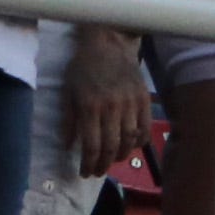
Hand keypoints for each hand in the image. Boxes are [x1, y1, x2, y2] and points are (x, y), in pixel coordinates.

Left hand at [54, 22, 150, 169]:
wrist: (107, 42)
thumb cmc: (82, 67)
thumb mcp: (68, 93)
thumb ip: (68, 121)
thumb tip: (68, 147)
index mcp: (90, 107)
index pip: (91, 146)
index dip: (88, 164)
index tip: (85, 172)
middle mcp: (111, 108)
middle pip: (111, 147)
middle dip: (103, 165)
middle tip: (98, 171)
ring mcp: (130, 103)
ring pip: (129, 140)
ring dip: (121, 156)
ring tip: (113, 160)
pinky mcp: (144, 98)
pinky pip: (146, 127)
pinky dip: (140, 141)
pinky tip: (132, 146)